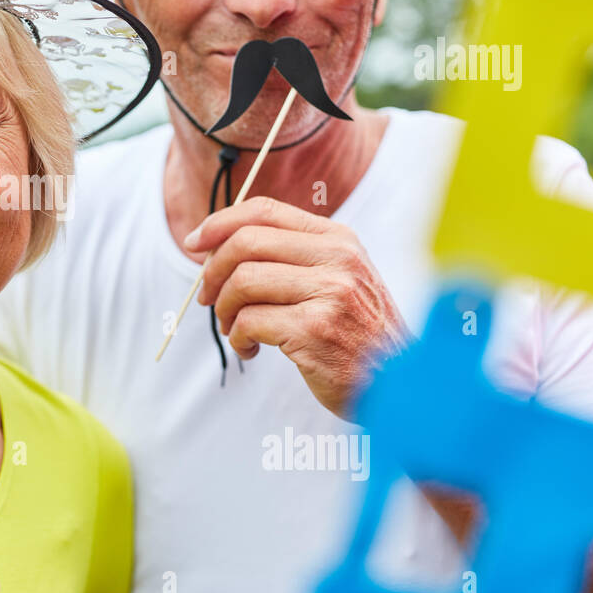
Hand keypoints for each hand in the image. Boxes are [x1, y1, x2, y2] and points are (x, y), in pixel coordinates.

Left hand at [186, 196, 411, 417]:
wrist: (398, 381)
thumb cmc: (356, 332)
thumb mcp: (337, 279)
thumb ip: (292, 256)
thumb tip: (218, 244)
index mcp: (338, 239)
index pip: (264, 210)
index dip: (220, 222)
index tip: (194, 242)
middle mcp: (337, 259)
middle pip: (246, 243)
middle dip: (213, 271)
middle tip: (209, 298)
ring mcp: (329, 293)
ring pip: (243, 282)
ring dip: (225, 310)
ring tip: (234, 329)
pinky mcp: (315, 330)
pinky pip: (250, 322)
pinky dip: (238, 338)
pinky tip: (251, 350)